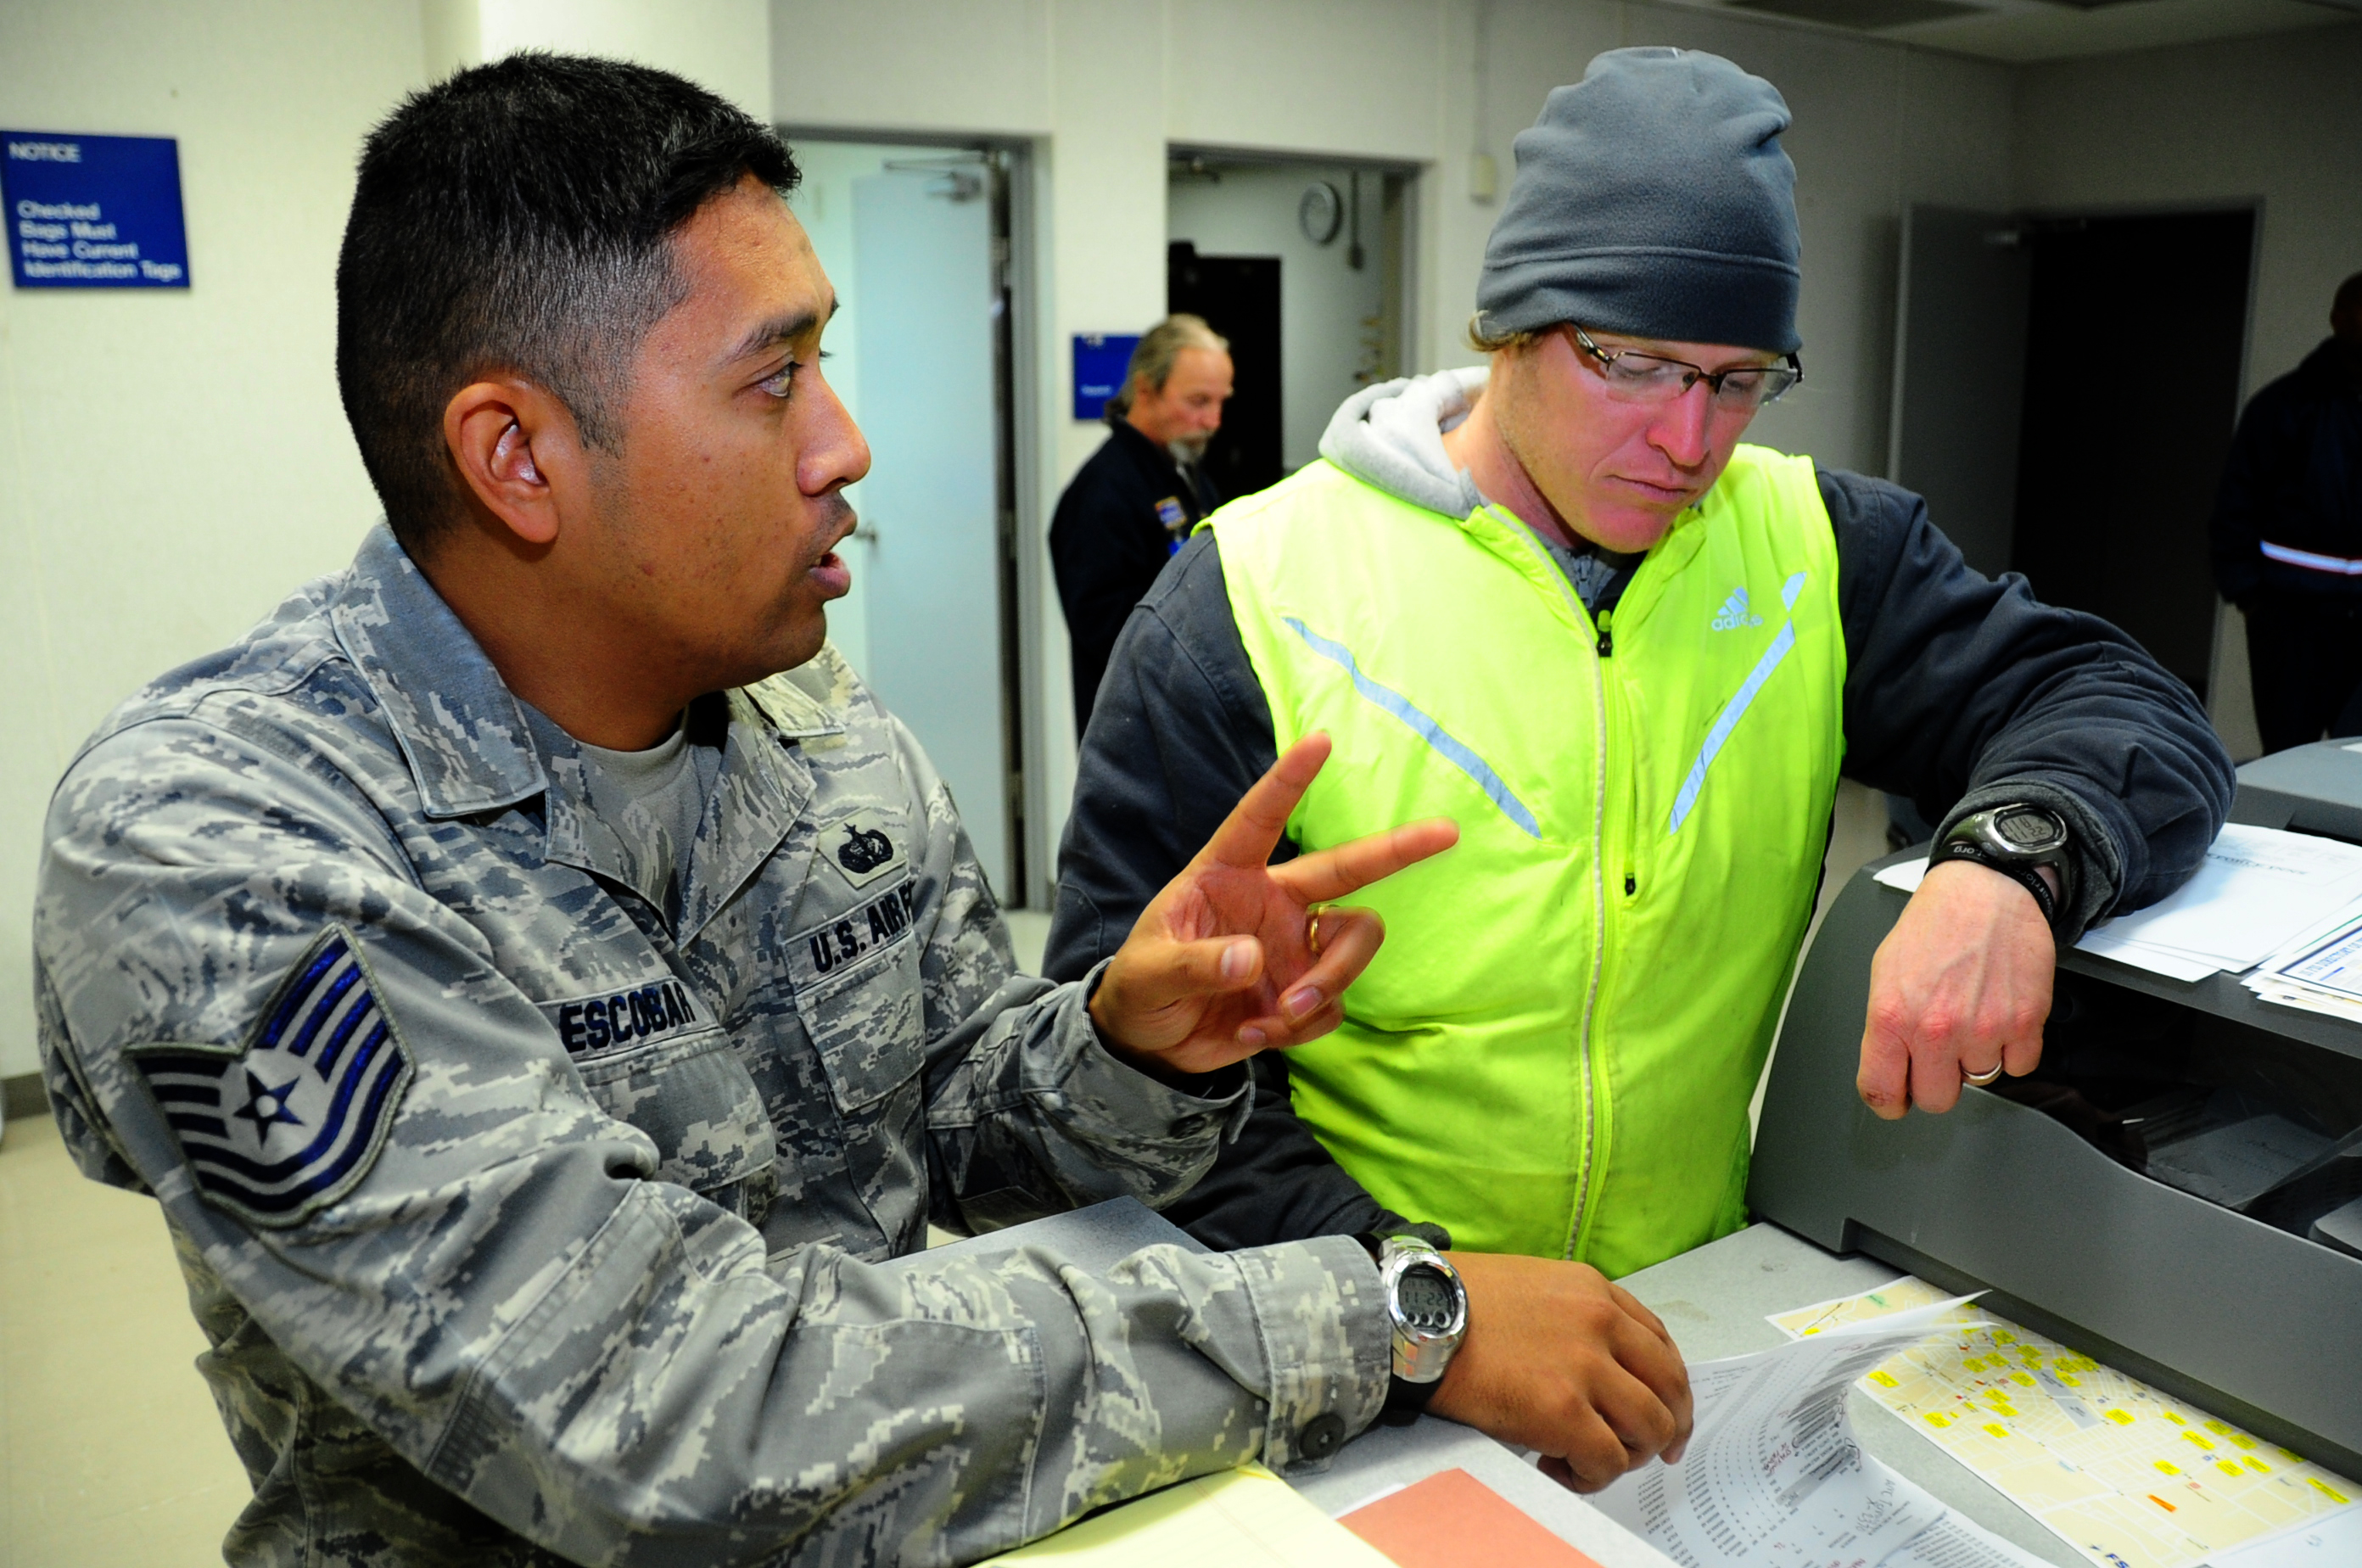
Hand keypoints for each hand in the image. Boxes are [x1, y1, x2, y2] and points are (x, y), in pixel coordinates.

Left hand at [1088, 733, 1457, 1077]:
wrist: (1150, 1044)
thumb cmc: (1142, 987)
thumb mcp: (1149, 973)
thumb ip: (1195, 964)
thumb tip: (1250, 959)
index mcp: (1228, 877)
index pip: (1261, 819)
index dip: (1289, 781)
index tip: (1321, 740)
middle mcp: (1273, 903)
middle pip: (1348, 868)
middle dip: (1398, 848)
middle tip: (1448, 832)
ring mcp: (1295, 948)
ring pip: (1354, 943)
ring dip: (1330, 981)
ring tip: (1282, 1013)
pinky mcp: (1305, 991)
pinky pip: (1333, 1005)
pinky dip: (1302, 1026)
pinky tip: (1255, 1033)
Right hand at [1426, 1252, 1692, 1491]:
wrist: (1411, 1315)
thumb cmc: (1454, 1303)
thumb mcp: (1532, 1285)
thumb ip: (1573, 1316)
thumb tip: (1596, 1366)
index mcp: (1592, 1291)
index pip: (1659, 1342)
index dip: (1670, 1384)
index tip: (1667, 1409)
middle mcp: (1600, 1323)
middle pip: (1670, 1386)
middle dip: (1669, 1427)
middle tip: (1654, 1452)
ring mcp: (1585, 1367)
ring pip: (1650, 1427)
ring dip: (1630, 1454)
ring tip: (1592, 1462)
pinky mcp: (1563, 1411)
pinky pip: (1607, 1460)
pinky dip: (1593, 1476)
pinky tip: (1562, 1470)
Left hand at [1856, 858, 2054, 1118]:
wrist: (1985, 891)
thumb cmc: (1933, 925)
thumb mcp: (1885, 972)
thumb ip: (1887, 1026)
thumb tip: (1890, 1067)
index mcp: (1893, 1017)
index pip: (1882, 1091)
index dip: (1889, 1102)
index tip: (1895, 1100)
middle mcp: (1937, 1029)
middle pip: (1936, 1100)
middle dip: (1937, 1082)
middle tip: (1939, 1054)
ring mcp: (1984, 1029)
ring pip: (1981, 1080)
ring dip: (1977, 1057)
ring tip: (1972, 1016)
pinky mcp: (2025, 1023)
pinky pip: (2020, 1067)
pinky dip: (2013, 1050)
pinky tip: (2000, 1017)